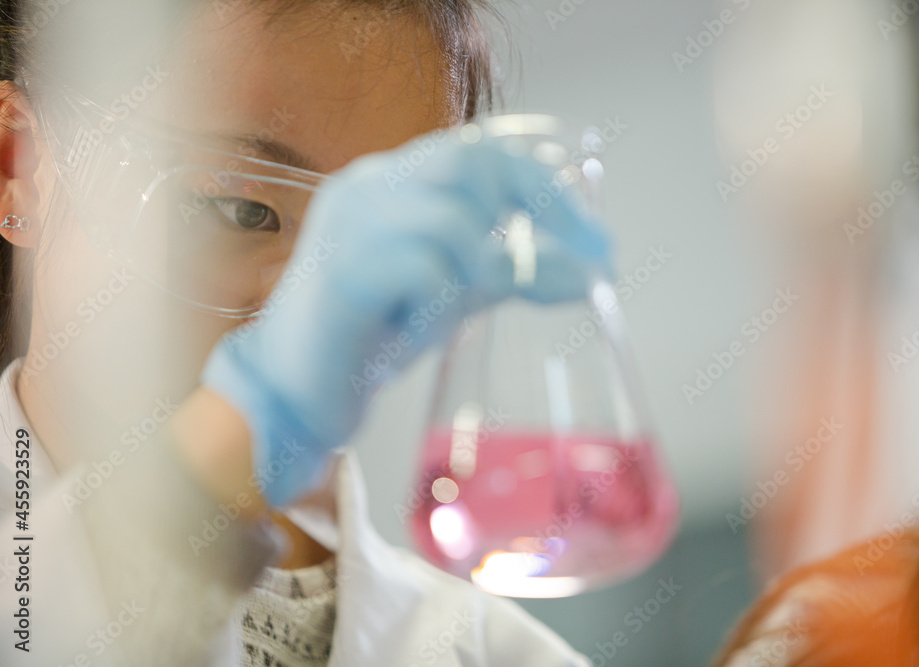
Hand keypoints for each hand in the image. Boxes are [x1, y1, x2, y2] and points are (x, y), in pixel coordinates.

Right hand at [200, 128, 615, 507]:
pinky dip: (442, 309)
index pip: (481, 151)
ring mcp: (349, 226)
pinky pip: (424, 273)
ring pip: (453, 222)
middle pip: (470, 162)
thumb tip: (587, 270)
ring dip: (488, 273)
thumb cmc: (372, 335)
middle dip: (541, 208)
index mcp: (392, 182)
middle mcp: (367, 188)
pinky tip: (419, 336)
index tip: (598, 239)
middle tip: (586, 262)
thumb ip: (507, 268)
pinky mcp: (342, 275)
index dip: (546, 186)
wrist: (293, 390)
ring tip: (468, 315)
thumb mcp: (451, 290)